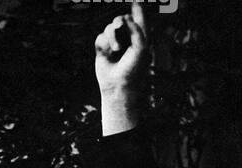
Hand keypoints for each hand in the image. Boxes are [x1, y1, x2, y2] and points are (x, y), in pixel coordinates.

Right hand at [94, 2, 148, 133]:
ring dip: (112, 37)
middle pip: (121, 19)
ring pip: (109, 28)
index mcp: (139, 36)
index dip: (137, 9)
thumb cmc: (133, 68)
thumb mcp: (141, 46)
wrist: (118, 84)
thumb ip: (135, 28)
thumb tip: (123, 19)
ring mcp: (114, 43)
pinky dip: (104, 44)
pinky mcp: (103, 49)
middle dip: (119, 22)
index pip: (138, 18)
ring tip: (116, 49)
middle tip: (119, 25)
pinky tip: (107, 54)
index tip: (135, 1)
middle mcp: (126, 37)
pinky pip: (100, 37)